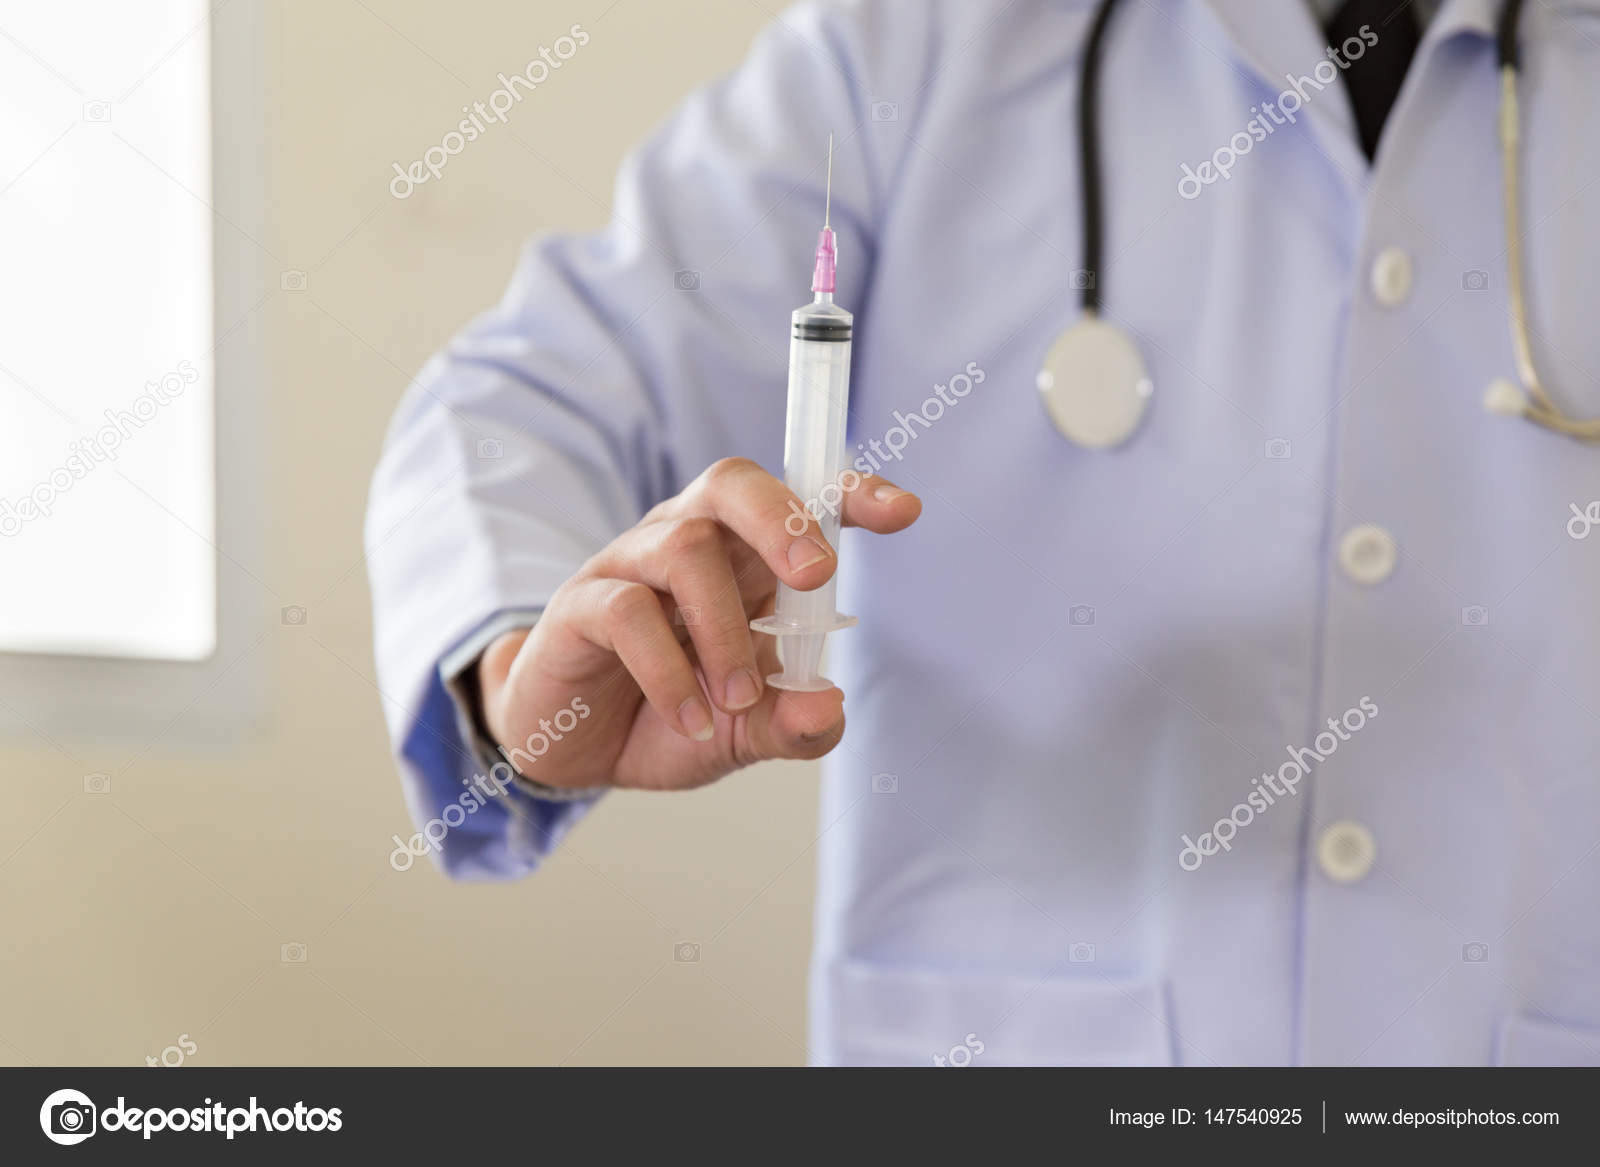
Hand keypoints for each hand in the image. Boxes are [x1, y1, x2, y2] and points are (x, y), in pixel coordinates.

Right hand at [475, 458, 920, 790]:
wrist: (577, 751)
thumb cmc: (668, 714)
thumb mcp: (746, 732)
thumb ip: (793, 724)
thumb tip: (828, 706)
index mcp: (740, 559)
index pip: (797, 502)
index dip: (849, 496)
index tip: (902, 512)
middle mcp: (683, 542)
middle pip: (730, 482)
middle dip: (783, 517)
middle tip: (818, 576)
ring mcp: (628, 567)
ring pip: (683, 546)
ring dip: (725, 629)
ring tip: (737, 698)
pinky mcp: (579, 607)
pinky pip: (627, 612)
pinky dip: (668, 671)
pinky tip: (688, 717)